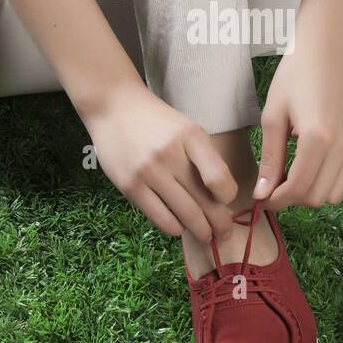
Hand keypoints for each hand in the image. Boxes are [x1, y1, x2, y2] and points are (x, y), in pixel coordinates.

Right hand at [79, 82, 237, 242]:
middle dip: (220, 224)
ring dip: (200, 231)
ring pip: (185, 215)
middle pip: (204, 202)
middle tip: (225, 234)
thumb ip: (204, 158)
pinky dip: (175, 228)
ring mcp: (148, 171)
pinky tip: (179, 226)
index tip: (226, 201)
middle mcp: (170, 154)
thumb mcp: (187, 129)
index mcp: (191, 136)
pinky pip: (160, 218)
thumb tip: (221, 198)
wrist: (113, 107)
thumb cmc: (157, 121)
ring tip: (206, 236)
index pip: (219, 178)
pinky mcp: (130, 186)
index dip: (228, 196)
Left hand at [255, 22, 342, 208]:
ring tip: (294, 172)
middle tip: (276, 184)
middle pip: (318, 198)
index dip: (278, 200)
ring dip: (312, 191)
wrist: (328, 50)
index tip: (264, 197)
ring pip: (335, 193)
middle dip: (294, 198)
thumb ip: (270, 159)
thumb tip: (262, 194)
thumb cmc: (294, 77)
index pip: (299, 189)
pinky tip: (313, 159)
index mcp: (318, 138)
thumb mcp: (272, 116)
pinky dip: (328, 178)